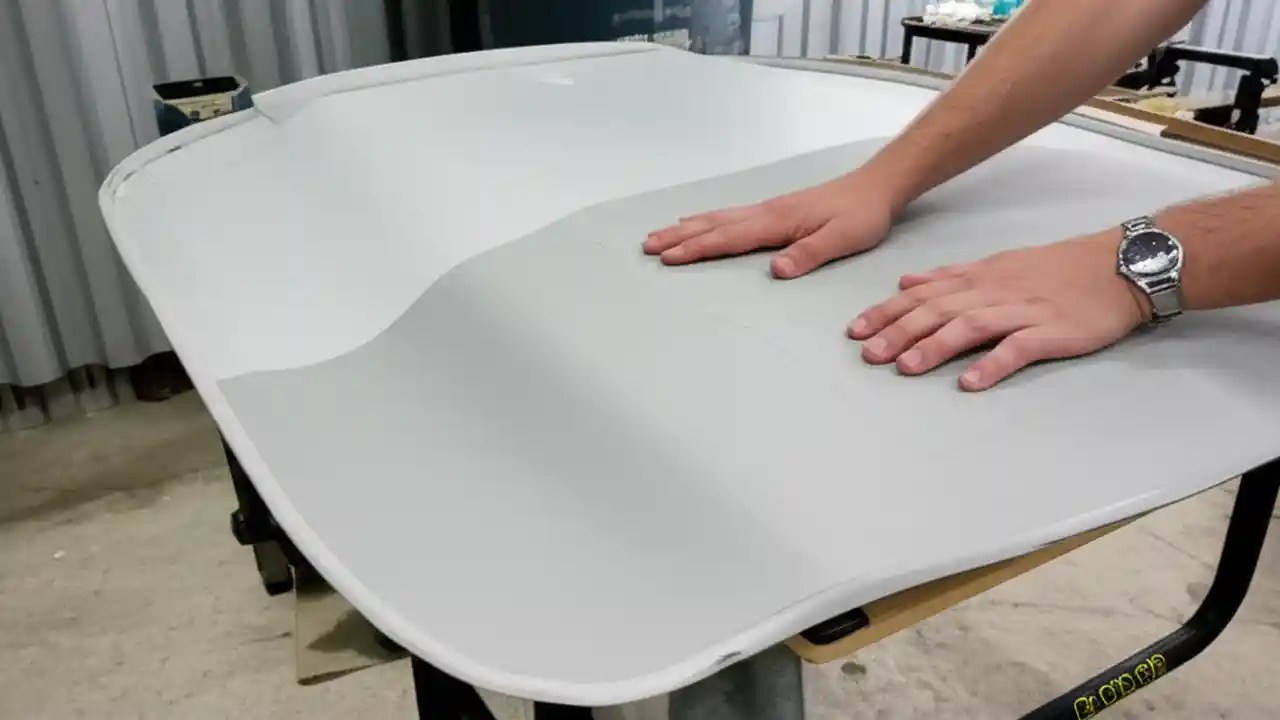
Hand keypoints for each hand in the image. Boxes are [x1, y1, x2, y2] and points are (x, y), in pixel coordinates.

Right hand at [642, 172, 897, 278]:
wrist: (877, 187)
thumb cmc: (862, 214)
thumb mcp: (843, 239)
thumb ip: (808, 254)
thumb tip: (775, 270)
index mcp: (777, 221)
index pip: (729, 238)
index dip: (697, 248)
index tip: (668, 257)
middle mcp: (766, 212)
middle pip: (714, 226)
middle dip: (679, 237)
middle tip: (647, 246)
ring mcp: (768, 209)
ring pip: (718, 219)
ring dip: (687, 228)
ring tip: (660, 234)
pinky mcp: (775, 211)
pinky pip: (731, 216)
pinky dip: (707, 220)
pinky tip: (700, 221)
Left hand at [848, 232, 1150, 390]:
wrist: (1120, 265)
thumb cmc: (1058, 269)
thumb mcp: (998, 264)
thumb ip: (950, 276)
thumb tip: (906, 282)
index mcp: (979, 277)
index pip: (923, 294)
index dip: (887, 312)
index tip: (855, 330)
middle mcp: (994, 292)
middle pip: (938, 310)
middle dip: (899, 331)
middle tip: (867, 353)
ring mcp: (1023, 311)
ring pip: (970, 326)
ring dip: (935, 347)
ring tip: (904, 367)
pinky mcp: (1052, 332)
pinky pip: (1019, 348)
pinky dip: (993, 365)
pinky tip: (970, 383)